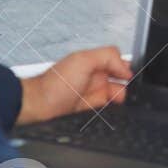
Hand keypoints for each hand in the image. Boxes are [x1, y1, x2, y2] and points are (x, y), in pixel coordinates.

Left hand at [17, 46, 131, 125]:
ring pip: (117, 95)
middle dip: (127, 84)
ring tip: (119, 102)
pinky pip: (108, 109)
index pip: (119, 61)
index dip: (127, 68)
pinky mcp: (90, 110)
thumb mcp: (83, 60)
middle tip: (127, 90)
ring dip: (122, 98)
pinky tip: (113, 110)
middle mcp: (95, 76)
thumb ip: (108, 57)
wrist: (38, 107)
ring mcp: (93, 93)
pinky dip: (114, 110)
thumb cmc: (54, 83)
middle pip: (121, 79)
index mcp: (94, 62)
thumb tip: (126, 69)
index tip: (129, 76)